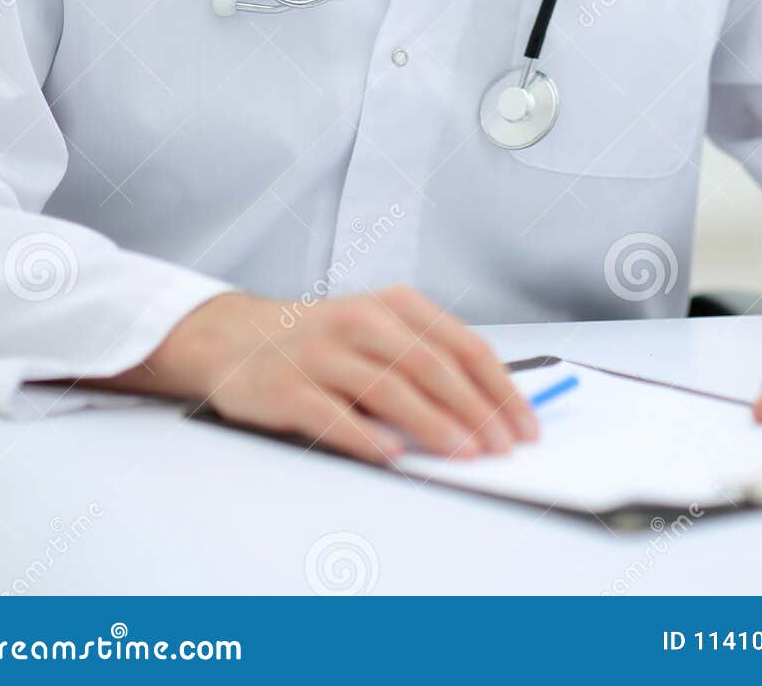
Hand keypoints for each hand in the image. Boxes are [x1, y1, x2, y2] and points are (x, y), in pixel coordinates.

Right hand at [92, 284, 539, 464]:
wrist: (237, 337)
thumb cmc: (323, 341)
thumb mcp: (379, 332)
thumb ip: (427, 360)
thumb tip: (492, 410)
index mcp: (394, 305)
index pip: (462, 345)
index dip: (500, 387)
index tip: (524, 424)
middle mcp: (360, 320)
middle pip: (431, 364)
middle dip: (475, 408)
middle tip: (502, 446)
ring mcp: (321, 352)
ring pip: (388, 387)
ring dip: (432, 423)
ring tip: (464, 452)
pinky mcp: (287, 387)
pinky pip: (332, 414)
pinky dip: (365, 436)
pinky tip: (392, 455)